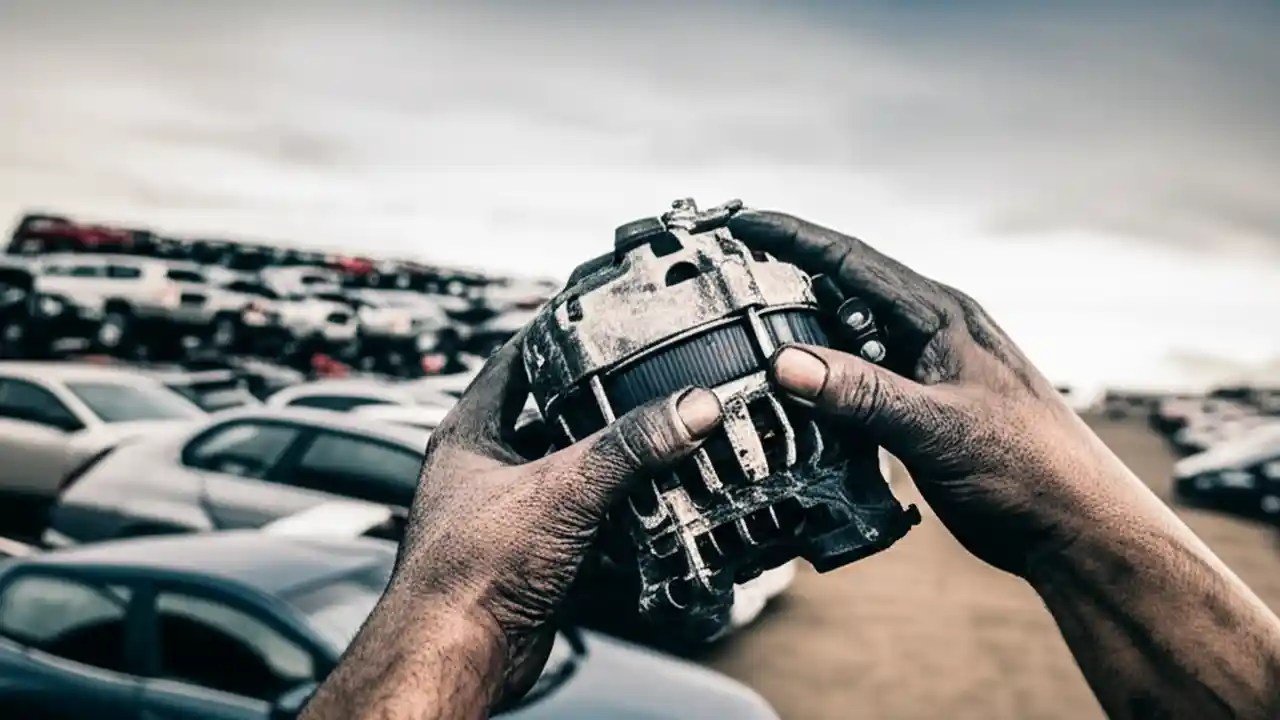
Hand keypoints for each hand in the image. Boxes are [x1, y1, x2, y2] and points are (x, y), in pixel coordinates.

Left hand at [308, 333, 723, 717]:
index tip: (593, 321)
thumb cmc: (466, 573)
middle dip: (597, 411)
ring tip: (660, 447)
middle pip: (550, 421)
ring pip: (571, 478)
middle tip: (644, 389)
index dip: (553, 338)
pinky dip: (615, 522)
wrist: (458, 655)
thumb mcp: (561, 490)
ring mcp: (508, 516)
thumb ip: (628, 447)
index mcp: (471, 436)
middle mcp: (485, 471)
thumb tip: (686, 410)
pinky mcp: (532, 558)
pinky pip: (583, 527)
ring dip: (612, 470)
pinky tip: (648, 517)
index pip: (514, 363)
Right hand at [730, 210, 1140, 574]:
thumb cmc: (1030, 467)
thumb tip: (785, 363)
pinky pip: (857, 387)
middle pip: (843, 297)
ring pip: (847, 345)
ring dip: (804, 346)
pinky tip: (796, 409)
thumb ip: (860, 393)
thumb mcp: (936, 426)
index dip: (792, 238)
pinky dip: (823, 392)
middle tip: (729, 293)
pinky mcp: (919, 412)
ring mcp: (925, 373)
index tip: (742, 223)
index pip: (852, 261)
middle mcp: (930, 334)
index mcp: (941, 315)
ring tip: (749, 350)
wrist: (1073, 527)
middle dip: (787, 290)